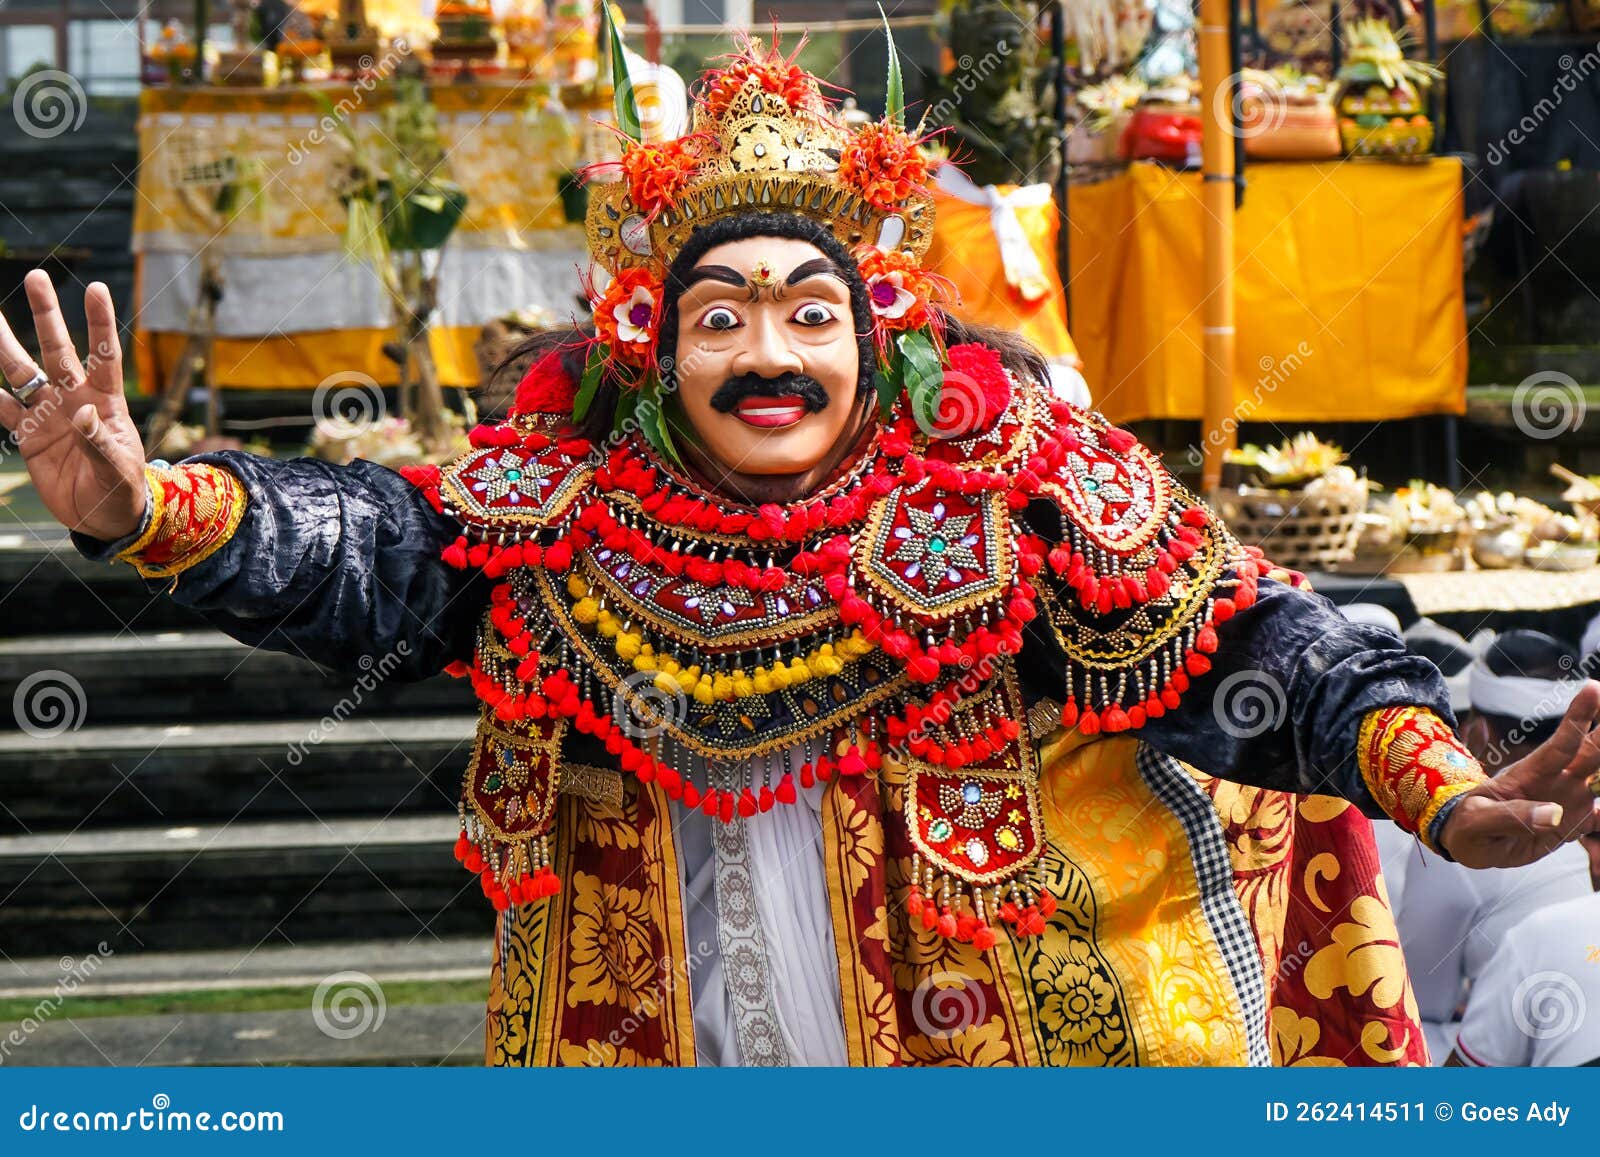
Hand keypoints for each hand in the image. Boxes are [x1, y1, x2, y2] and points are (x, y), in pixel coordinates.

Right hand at [0, 272, 147, 540]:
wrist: (104, 518)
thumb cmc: (122, 491)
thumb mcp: (118, 470)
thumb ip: (101, 443)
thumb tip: (84, 414)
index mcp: (105, 402)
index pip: (104, 355)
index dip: (99, 322)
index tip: (96, 288)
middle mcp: (73, 398)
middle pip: (57, 350)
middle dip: (46, 315)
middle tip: (36, 277)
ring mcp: (47, 413)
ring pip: (21, 371)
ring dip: (3, 343)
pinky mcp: (26, 434)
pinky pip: (0, 409)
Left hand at [1438, 682, 1599, 867]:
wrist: (1469, 842)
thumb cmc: (1468, 823)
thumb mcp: (1477, 821)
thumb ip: (1511, 816)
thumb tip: (1555, 815)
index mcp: (1530, 774)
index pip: (1561, 742)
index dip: (1579, 716)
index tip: (1594, 687)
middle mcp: (1556, 781)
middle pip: (1593, 752)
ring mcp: (1568, 800)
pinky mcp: (1574, 823)